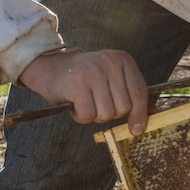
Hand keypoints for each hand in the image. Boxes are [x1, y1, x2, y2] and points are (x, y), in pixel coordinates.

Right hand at [18, 48, 149, 134]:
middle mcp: (110, 62)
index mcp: (123, 59)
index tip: (136, 129)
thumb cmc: (82, 77)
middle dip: (109, 113)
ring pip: (107, 113)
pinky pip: (88, 114)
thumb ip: (126, 94)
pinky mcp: (78, 84)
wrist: (49, 67)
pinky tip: (74, 105)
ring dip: (93, 116)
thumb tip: (139, 126)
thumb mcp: (109, 76)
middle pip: (124, 107)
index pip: (139, 92)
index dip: (140, 114)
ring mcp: (94, 72)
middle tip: (95, 103)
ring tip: (84, 102)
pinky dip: (80, 117)